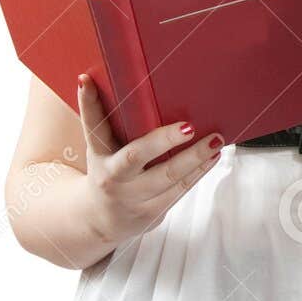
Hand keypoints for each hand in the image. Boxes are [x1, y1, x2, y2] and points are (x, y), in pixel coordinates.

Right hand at [76, 72, 221, 244]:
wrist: (101, 220)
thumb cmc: (109, 172)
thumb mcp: (102, 150)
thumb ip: (110, 123)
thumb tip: (112, 80)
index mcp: (98, 153)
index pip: (92, 125)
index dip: (88, 102)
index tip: (86, 80)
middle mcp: (112, 176)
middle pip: (136, 155)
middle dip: (163, 140)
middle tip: (188, 126)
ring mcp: (132, 196)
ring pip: (168, 176)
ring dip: (194, 157)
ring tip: (215, 139)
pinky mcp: (152, 211)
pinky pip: (180, 190)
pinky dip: (199, 172)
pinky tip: (213, 156)